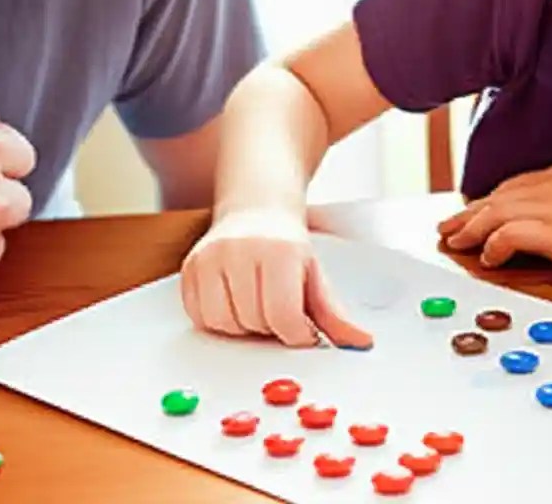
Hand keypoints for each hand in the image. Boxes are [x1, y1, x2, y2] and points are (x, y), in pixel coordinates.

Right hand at [179, 209, 372, 348]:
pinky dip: (217, 320)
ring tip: (255, 307)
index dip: (295, 334)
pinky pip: (199, 316)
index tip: (301, 331)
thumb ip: (335, 315)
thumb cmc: (286, 247)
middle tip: (278, 311)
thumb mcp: (314, 275)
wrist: (255, 210)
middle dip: (270, 328)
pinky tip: (233, 304)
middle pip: (254, 321)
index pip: (283, 315)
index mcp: (280, 251)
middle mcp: (241, 249)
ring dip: (242, 327)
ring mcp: (211, 257)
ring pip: (224, 323)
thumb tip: (361, 342)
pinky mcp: (190, 266)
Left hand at [437, 165, 551, 271]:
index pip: (511, 187)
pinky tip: (488, 257)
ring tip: (454, 243)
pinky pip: (509, 235)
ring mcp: (550, 207)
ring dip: (470, 230)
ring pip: (494, 214)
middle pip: (495, 198)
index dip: (487, 202)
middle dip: (467, 214)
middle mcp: (548, 186)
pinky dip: (493, 246)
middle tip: (446, 228)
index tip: (472, 212)